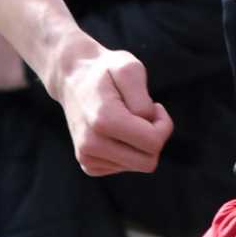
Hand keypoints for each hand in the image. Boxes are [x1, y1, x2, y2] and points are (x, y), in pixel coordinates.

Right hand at [45, 40, 173, 175]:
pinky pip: (124, 168)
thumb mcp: (129, 69)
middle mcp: (91, 144)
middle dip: (155, 138)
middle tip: (145, 114)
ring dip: (140, 143)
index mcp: (104, 120)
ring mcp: (87, 157)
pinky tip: (117, 131)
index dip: (163, 124)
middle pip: (148, 162)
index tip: (154, 105)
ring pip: (137, 165)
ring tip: (126, 119)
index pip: (154, 143)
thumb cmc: (106, 71)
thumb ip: (142, 99)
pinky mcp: (88, 165)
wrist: (72, 79)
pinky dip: (127, 150)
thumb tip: (146, 127)